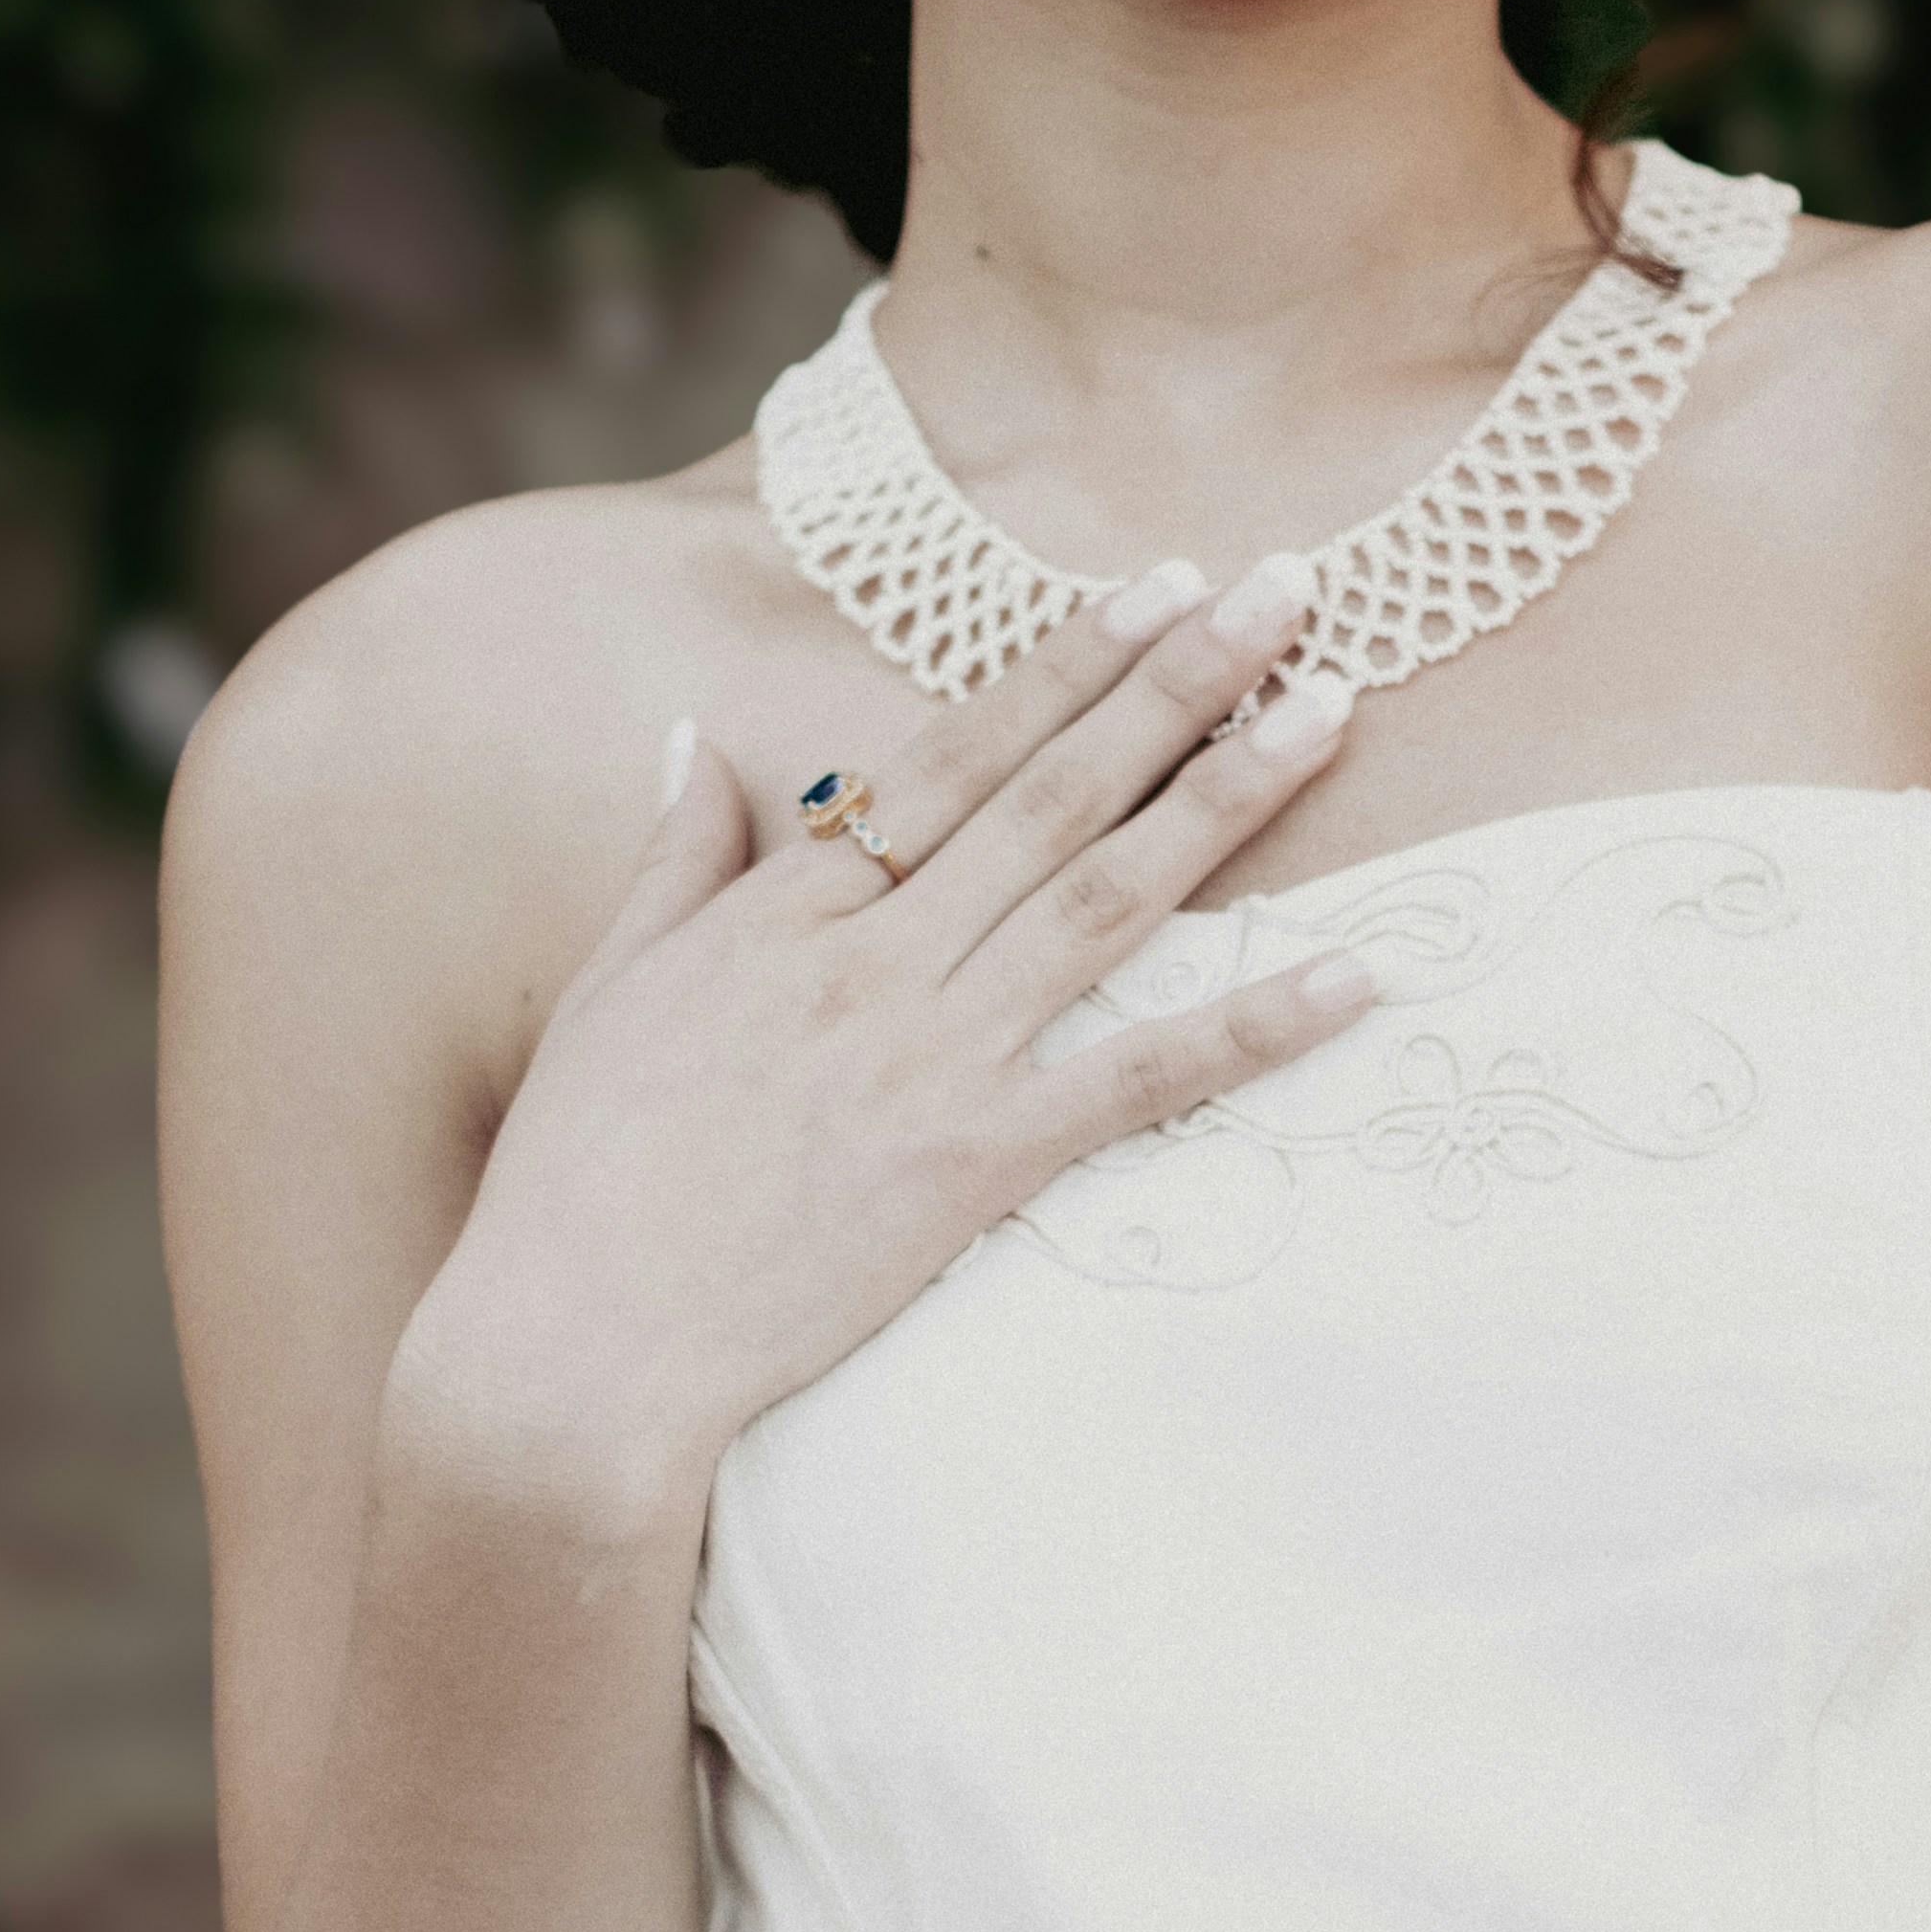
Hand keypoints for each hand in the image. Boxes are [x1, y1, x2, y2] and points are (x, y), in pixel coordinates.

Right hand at [385, 553, 1372, 1519]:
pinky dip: (1254, 1026)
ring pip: (1107, 899)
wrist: (575, 1348)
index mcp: (786, 913)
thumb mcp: (610, 991)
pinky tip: (1355, 975)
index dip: (1064, 663)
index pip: (953, 755)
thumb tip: (697, 741)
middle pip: (1054, 794)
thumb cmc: (577, 1183)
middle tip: (1288, 588)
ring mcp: (930, 1061)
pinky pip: (1141, 1081)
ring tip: (1331, 711)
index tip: (1152, 583)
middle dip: (1179, 681)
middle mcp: (873, 964)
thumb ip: (676, 860)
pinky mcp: (976, 1166)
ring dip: (1229, 798)